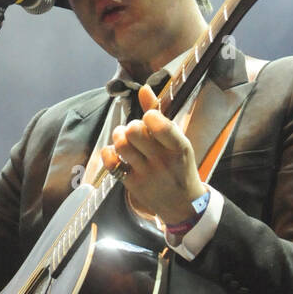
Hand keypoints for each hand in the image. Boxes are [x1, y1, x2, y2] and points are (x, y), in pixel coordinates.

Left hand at [100, 84, 205, 226]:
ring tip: (124, 138)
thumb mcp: (177, 141)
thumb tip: (144, 88)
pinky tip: (116, 152)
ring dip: (119, 136)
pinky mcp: (132, 185)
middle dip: (131, 125)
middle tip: (134, 130)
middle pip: (134, 131)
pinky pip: (112, 163)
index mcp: (178, 147)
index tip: (149, 118)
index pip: (160, 125)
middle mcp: (162, 161)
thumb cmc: (179, 166)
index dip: (149, 115)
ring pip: (121, 145)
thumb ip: (158, 114)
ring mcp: (146, 174)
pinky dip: (109, 153)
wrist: (183, 205)